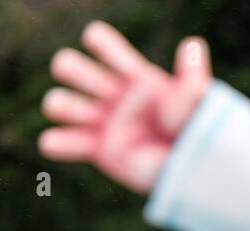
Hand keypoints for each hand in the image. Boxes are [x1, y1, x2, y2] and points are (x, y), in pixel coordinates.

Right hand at [40, 22, 211, 193]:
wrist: (192, 170)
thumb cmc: (197, 132)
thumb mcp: (194, 101)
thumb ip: (191, 75)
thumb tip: (192, 44)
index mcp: (133, 77)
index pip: (103, 45)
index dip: (97, 42)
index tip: (99, 47)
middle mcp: (113, 95)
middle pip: (72, 67)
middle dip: (70, 68)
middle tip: (95, 88)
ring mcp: (103, 122)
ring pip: (62, 103)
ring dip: (59, 104)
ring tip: (77, 114)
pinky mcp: (99, 150)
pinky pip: (66, 143)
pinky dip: (55, 142)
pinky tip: (52, 142)